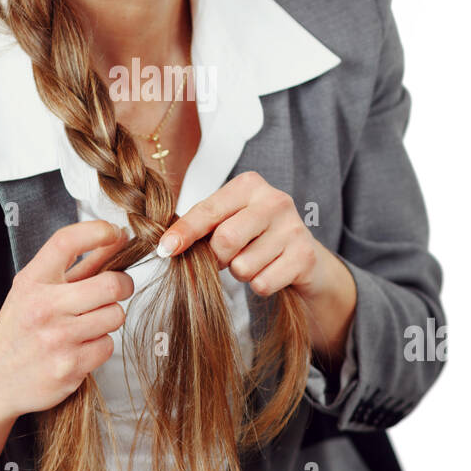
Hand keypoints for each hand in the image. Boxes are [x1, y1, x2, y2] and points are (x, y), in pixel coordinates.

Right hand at [0, 219, 134, 422]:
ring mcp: (57, 339)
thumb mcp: (36, 289)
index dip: (98, 231)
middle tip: (117, 288)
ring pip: (115, 315)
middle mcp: (43, 307)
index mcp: (32, 281)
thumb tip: (118, 236)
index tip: (115, 233)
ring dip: (109, 318)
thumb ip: (77, 264)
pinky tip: (81, 347)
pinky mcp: (69, 368)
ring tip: (88, 323)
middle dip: (123, 284)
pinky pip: (108, 345)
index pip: (66, 242)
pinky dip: (100, 345)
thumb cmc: (20, 328)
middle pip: (111, 283)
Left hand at [155, 170, 356, 359]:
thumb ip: (201, 227)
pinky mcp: (305, 257)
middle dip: (217, 258)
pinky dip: (259, 285)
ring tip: (253, 261)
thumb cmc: (255, 237)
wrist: (302, 258)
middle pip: (225, 240)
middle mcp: (275, 200)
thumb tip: (167, 246)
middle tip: (223, 260)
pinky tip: (270, 272)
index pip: (208, 210)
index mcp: (250, 185)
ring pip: (243, 267)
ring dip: (240, 273)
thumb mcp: (229, 220)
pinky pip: (262, 283)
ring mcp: (293, 228)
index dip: (184, 232)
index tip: (166, 248)